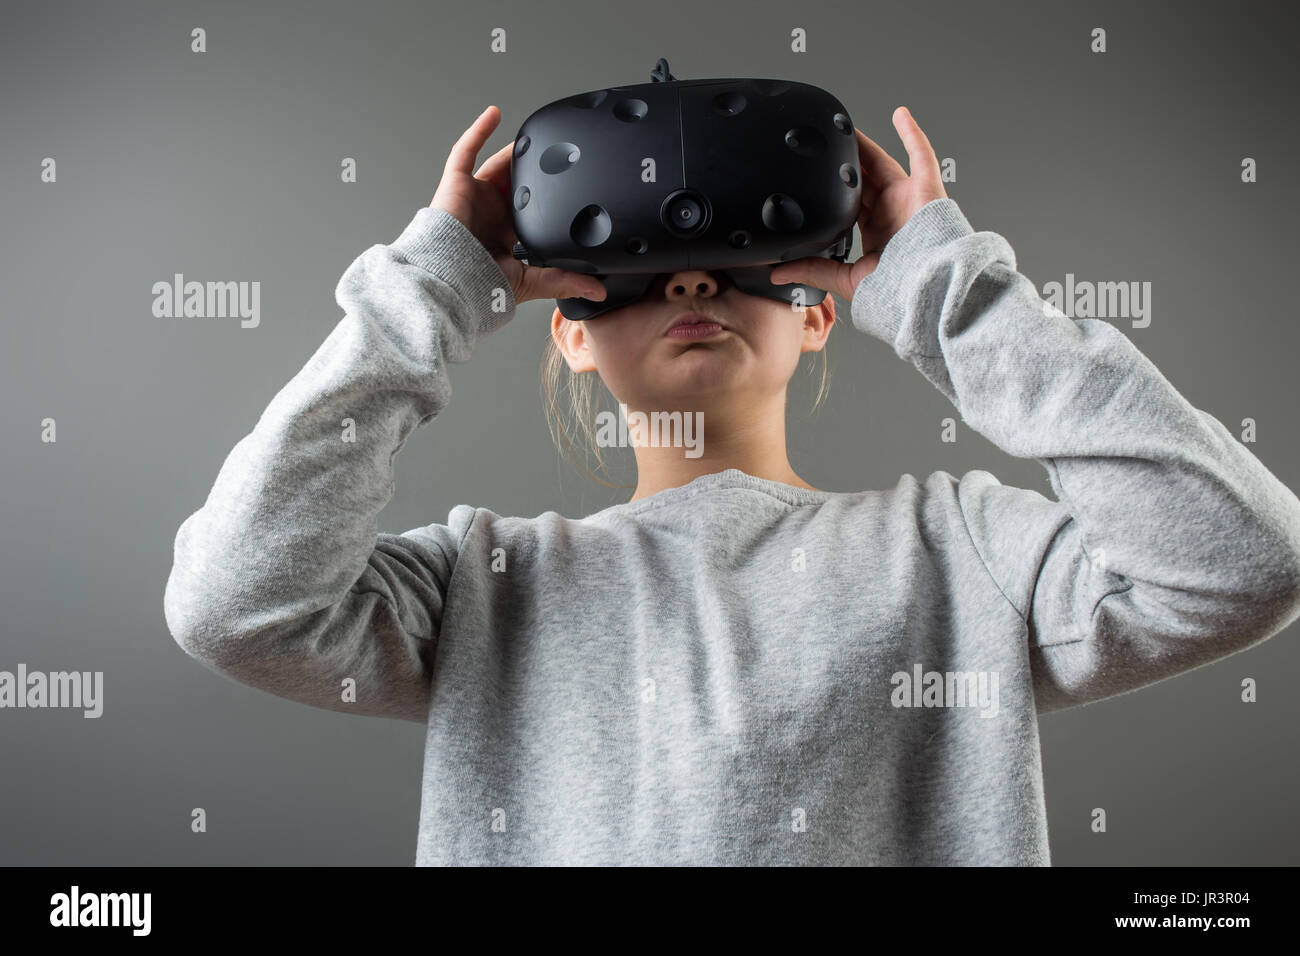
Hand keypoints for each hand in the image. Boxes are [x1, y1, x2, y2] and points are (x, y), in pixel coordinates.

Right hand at [430, 105, 606, 305]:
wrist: (452, 277)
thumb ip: (565, 281)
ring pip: (497, 165)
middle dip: (534, 171)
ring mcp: (473, 196)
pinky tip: (494, 114)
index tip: (567, 189)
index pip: (529, 212)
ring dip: (515, 152)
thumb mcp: (532, 281)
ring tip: (537, 138)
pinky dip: (478, 131)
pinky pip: (465, 151)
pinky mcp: (456, 183)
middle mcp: (490, 213)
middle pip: (515, 184)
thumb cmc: (480, 284)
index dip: (545, 200)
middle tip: (557, 158)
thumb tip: (599, 292)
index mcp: (505, 235)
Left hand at [769, 106, 948, 300]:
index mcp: (875, 234)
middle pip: (862, 180)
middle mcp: (891, 213)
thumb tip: (777, 274)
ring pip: (882, 163)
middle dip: (844, 164)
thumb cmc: (897, 289)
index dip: (833, 193)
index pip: (848, 206)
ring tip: (845, 128)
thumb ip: (812, 270)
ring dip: (865, 146)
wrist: (925, 287)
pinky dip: (912, 133)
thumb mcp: (845, 279)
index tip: (814, 182)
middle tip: (824, 147)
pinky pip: (922, 154)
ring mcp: (908, 198)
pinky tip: (899, 114)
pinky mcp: (927, 188)